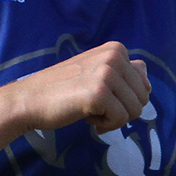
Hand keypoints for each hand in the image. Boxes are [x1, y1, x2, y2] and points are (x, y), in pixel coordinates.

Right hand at [8, 41, 150, 134]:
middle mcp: (113, 56)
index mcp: (115, 49)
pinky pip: (120, 120)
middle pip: (142, 98)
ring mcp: (106, 73)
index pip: (143, 84)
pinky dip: (105, 126)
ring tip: (89, 111)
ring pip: (134, 111)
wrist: (29, 100)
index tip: (101, 97)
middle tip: (95, 107)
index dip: (124, 99)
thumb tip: (145, 70)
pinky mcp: (98, 93)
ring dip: (113, 119)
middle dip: (121, 111)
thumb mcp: (95, 71)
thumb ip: (122, 69)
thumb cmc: (62, 89)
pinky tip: (86, 118)